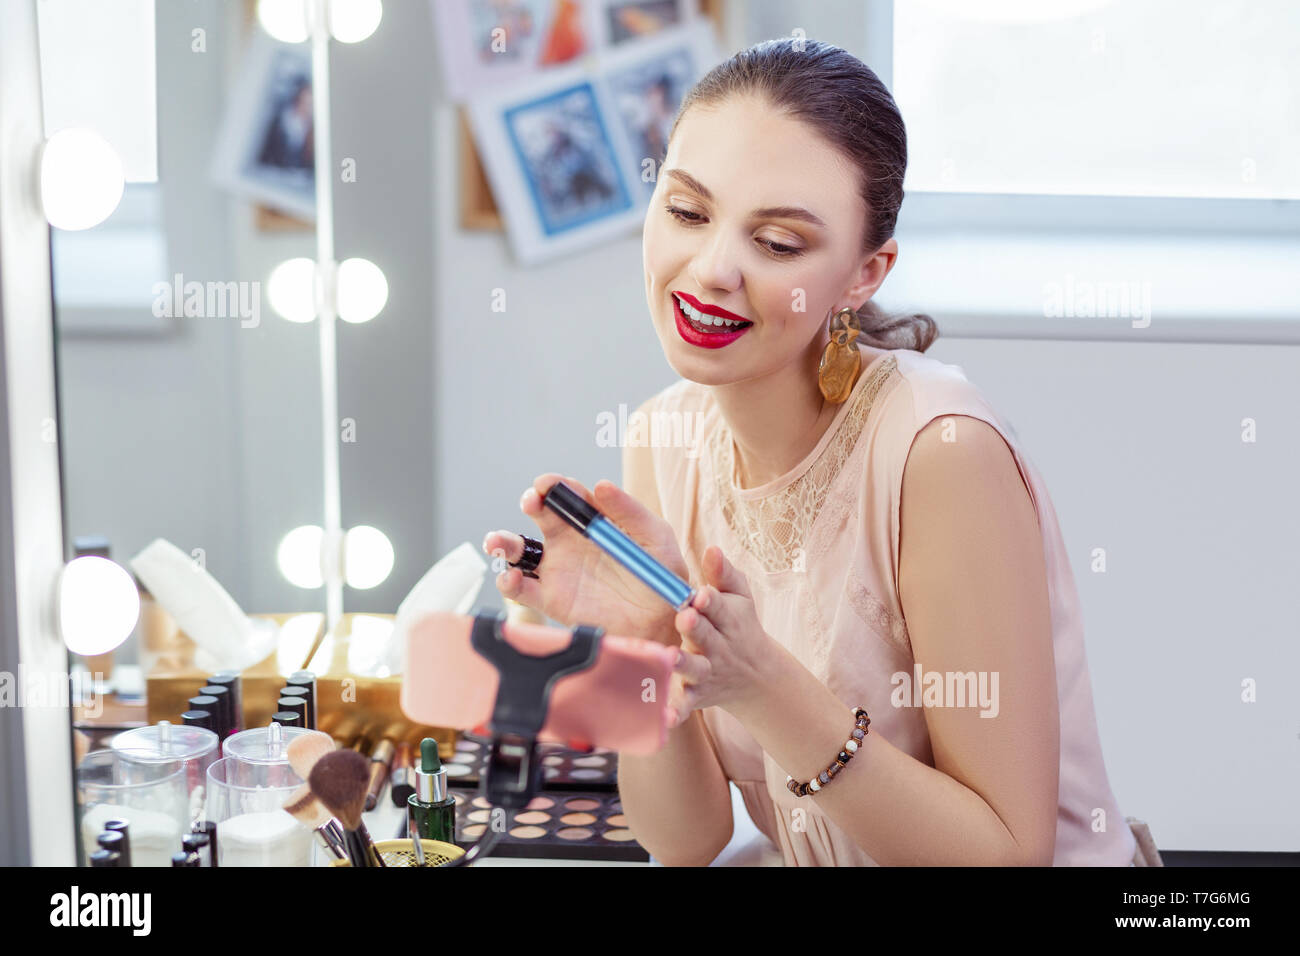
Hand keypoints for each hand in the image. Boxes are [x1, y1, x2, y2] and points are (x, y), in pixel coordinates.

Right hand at [483, 473, 687, 645]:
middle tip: (532, 503)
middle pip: (538, 514)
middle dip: (530, 503)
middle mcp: (569, 540)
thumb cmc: (661, 577)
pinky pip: (521, 589)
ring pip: (518, 550)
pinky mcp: (551, 599)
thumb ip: (630, 512)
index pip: (567, 494)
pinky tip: (512, 577)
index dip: (554, 485)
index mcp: (593, 520)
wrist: (659, 625)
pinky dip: (507, 581)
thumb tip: (600, 485)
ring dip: (502, 541)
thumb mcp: (655, 538)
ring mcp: (557, 569)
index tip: (548, 484)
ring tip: (498, 542)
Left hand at [667, 545, 777, 726]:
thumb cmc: (740, 626)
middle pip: (706, 636)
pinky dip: (675, 712)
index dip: (710, 600)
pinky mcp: (697, 696)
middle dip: (697, 628)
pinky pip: (685, 705)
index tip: (700, 594)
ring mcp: (707, 673)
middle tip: (686, 618)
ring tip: (669, 658)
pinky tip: (663, 718)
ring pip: (694, 669)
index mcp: (728, 619)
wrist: (758, 678)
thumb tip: (711, 548)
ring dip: (683, 664)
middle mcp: (718, 647)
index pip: (719, 606)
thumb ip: (724, 574)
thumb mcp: (740, 598)